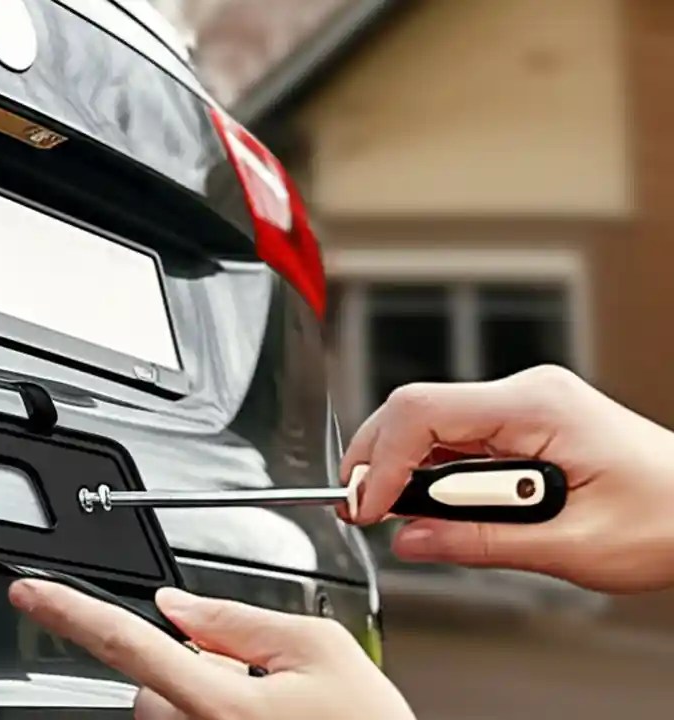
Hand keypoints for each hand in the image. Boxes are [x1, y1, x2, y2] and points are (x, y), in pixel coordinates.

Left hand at [9, 580, 414, 719]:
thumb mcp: (320, 650)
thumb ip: (240, 619)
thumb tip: (180, 605)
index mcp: (222, 702)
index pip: (126, 643)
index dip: (70, 611)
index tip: (29, 591)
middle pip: (150, 679)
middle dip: (186, 663)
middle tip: (255, 678)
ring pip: (163, 707)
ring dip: (198, 695)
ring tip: (269, 711)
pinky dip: (205, 717)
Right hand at [342, 364, 673, 592]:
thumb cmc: (668, 518)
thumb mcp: (569, 546)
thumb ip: (480, 543)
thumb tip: (411, 541)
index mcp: (537, 407)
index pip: (422, 412)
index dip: (379, 460)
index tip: (365, 507)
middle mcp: (526, 394)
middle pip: (414, 410)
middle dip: (378, 462)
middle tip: (364, 513)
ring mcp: (523, 406)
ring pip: (430, 425)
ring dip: (408, 471)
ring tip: (407, 518)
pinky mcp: (522, 424)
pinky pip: (456, 439)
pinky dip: (435, 473)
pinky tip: (441, 506)